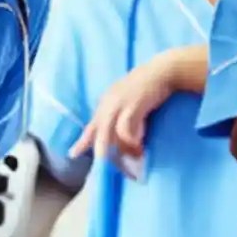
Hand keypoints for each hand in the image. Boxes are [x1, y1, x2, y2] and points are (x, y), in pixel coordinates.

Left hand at [66, 52, 178, 176]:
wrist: (163, 70)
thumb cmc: (149, 85)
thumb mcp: (129, 98)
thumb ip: (121, 113)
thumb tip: (121, 136)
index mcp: (106, 101)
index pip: (92, 125)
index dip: (83, 141)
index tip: (74, 154)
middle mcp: (109, 103)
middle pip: (98, 131)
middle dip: (100, 150)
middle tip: (103, 165)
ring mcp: (119, 104)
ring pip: (109, 133)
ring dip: (121, 149)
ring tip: (133, 158)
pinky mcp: (132, 106)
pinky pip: (125, 130)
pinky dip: (131, 141)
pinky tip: (140, 147)